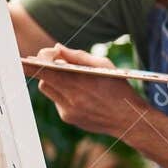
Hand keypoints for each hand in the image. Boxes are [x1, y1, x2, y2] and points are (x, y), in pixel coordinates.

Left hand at [29, 44, 144, 136]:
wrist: (128, 119)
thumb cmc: (118, 88)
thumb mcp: (104, 65)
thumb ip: (78, 55)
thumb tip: (57, 48)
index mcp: (79, 82)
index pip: (43, 69)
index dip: (39, 60)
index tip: (44, 55)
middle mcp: (70, 99)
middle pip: (43, 79)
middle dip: (47, 69)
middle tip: (57, 62)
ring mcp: (67, 110)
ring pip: (48, 90)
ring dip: (55, 81)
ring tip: (72, 78)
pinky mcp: (68, 118)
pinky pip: (57, 100)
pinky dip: (64, 93)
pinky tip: (80, 93)